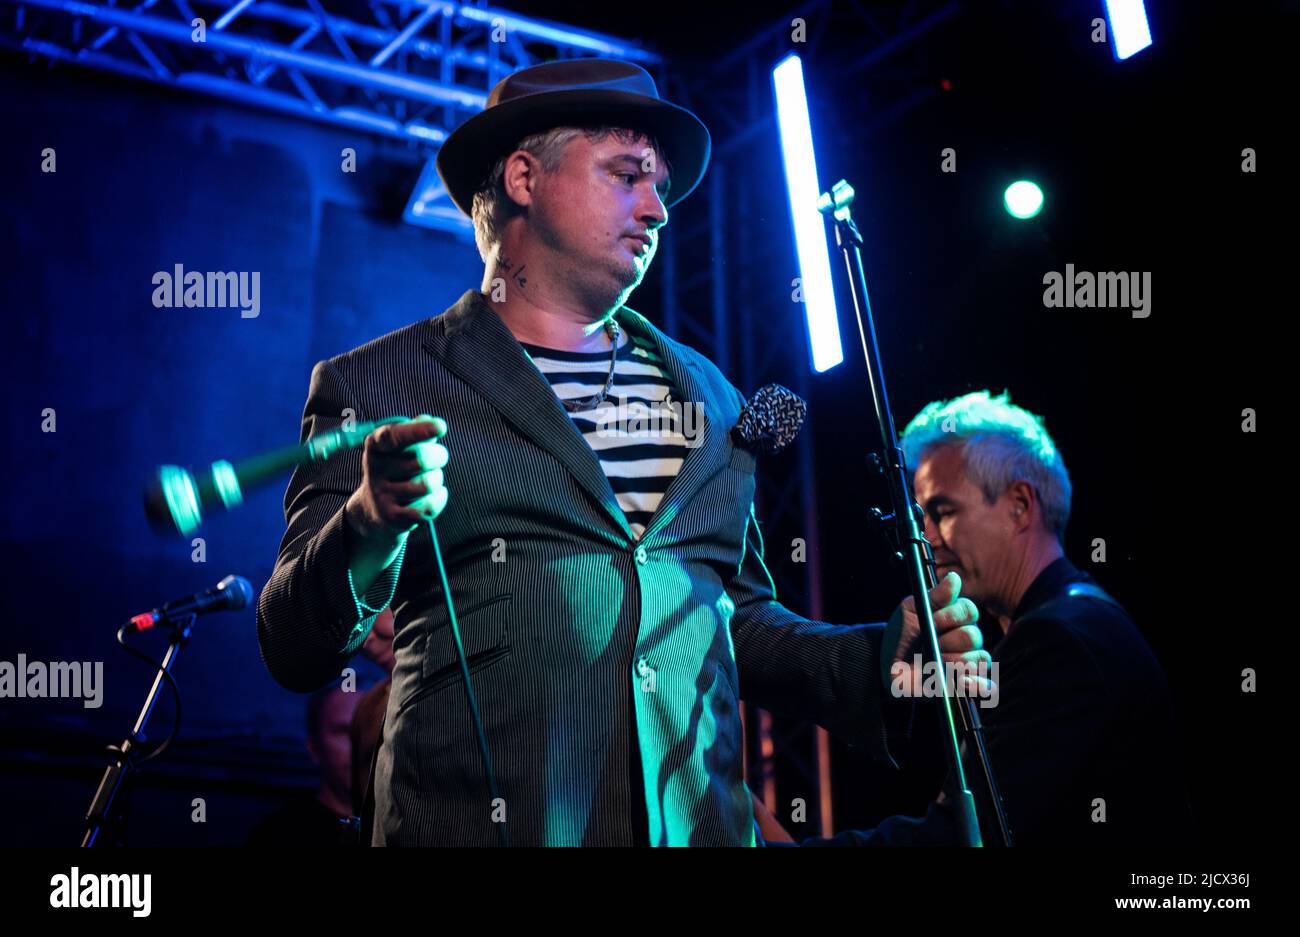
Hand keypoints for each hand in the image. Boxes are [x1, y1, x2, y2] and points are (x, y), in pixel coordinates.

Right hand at [345, 414, 448, 547]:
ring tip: (430, 478)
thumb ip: (416, 431)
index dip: (418, 431)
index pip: (395, 435)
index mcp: (376, 446)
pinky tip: (435, 494)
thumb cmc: (396, 468)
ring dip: (438, 480)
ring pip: (428, 484)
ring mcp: (382, 494)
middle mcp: (375, 469)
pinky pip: (429, 507)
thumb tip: (429, 421)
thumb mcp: (400, 446)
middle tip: (439, 457)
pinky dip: (439, 498)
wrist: (374, 507)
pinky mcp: (392, 516)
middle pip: (421, 460)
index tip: (440, 427)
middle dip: (439, 456)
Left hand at [889, 571, 991, 698]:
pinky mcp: (965, 683)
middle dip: (949, 641)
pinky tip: (960, 681)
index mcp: (955, 617)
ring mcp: (967, 660)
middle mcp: (966, 638)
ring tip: (934, 662)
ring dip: (954, 661)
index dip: (951, 616)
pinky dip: (977, 684)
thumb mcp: (911, 611)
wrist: (887, 664)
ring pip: (980, 658)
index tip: (932, 621)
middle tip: (930, 644)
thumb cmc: (901, 634)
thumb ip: (934, 596)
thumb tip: (954, 578)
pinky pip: (985, 685)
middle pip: (974, 636)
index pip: (969, 611)